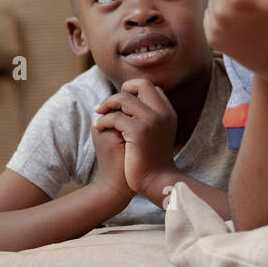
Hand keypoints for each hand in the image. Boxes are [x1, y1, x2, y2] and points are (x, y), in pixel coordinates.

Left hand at [93, 79, 178, 198]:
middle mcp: (163, 113)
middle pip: (142, 84)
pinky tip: (99, 128)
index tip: (121, 103)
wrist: (156, 182)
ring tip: (99, 113)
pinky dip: (103, 121)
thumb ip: (148, 118)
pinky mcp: (140, 132)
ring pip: (124, 98)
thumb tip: (128, 102)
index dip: (135, 91)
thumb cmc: (151, 160)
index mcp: (168, 113)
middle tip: (109, 104)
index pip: (152, 88)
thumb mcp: (155, 134)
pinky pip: (114, 117)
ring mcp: (153, 121)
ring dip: (108, 104)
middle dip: (123, 89)